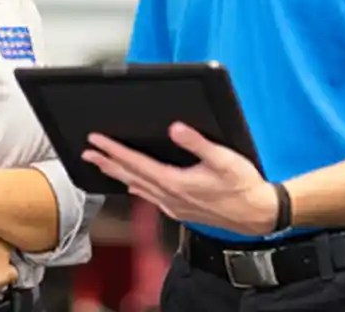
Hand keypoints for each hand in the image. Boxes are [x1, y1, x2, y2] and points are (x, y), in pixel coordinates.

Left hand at [82, 122, 278, 235]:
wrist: (257, 215)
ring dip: (118, 175)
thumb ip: (198, 144)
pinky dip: (136, 187)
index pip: (136, 163)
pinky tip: (133, 185)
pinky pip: (150, 197)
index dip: (114, 151)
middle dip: (107, 163)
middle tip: (86, 153)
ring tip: (102, 165)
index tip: (95, 141)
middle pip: (130, 176)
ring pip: (137, 187)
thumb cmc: (243, 187)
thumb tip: (175, 128)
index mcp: (175, 183)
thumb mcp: (224, 159)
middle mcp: (169, 197)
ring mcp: (174, 206)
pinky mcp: (180, 210)